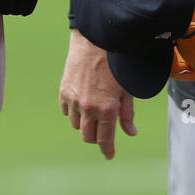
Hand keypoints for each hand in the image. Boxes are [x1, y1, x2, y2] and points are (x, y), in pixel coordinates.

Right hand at [58, 28, 135, 158]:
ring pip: (75, 124)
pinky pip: (65, 110)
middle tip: (102, 131)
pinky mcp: (64, 90)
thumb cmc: (116, 63)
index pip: (104, 140)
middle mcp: (89, 108)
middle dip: (96, 138)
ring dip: (84, 123)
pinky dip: (72, 111)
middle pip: (87, 136)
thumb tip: (130, 132)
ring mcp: (74, 100)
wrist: (96, 40)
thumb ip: (127, 113)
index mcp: (107, 109)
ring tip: (92, 111)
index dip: (107, 150)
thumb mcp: (128, 89)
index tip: (109, 154)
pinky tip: (80, 102)